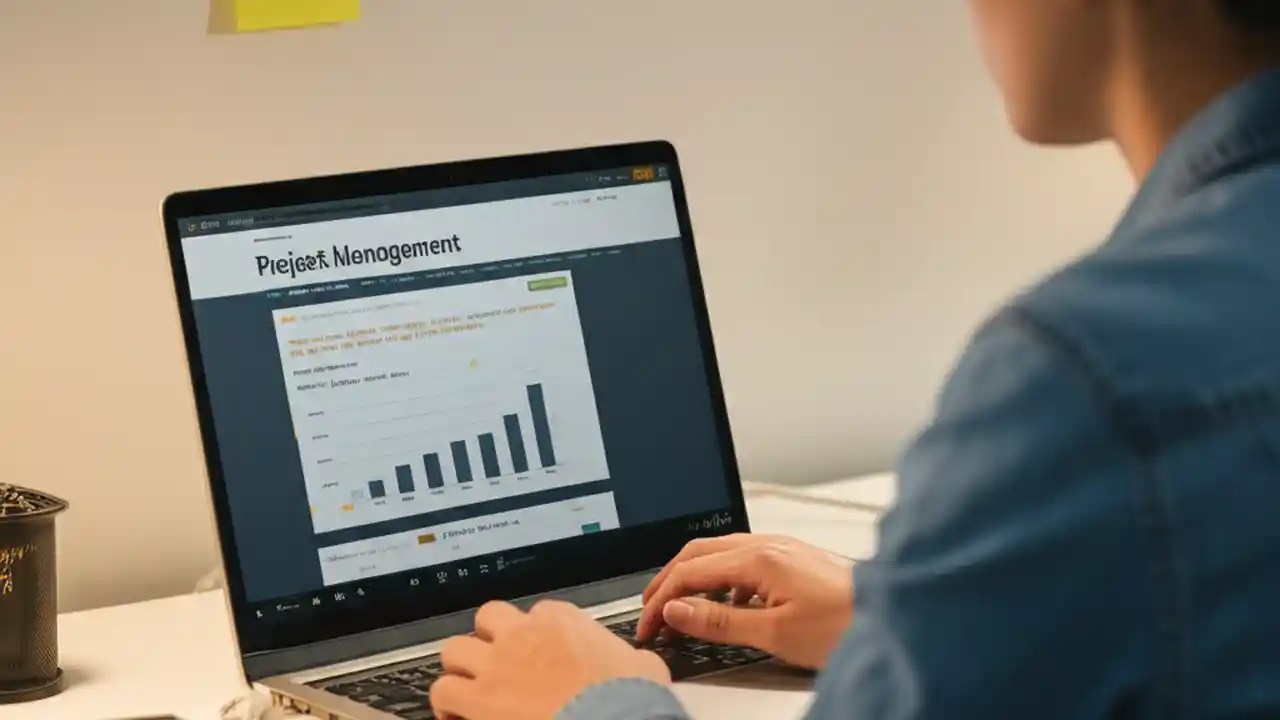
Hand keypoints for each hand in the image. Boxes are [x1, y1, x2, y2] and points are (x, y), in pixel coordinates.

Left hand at [430, 599, 669, 719]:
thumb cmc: (631, 700)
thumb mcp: (641, 667)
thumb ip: (625, 658)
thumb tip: (632, 665)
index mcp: (561, 620)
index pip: (539, 613)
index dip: (537, 636)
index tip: (542, 655)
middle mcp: (522, 634)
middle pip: (488, 619)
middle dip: (490, 639)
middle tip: (499, 664)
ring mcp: (496, 665)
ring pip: (454, 649)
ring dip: (461, 669)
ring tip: (470, 690)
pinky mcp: (477, 700)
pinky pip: (442, 691)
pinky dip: (447, 705)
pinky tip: (459, 717)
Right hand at [637, 534, 852, 668]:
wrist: (892, 615)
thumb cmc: (844, 624)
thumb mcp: (773, 632)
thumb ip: (719, 621)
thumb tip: (677, 610)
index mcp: (758, 557)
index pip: (690, 572)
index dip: (661, 600)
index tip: (648, 624)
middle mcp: (768, 544)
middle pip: (698, 553)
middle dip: (668, 581)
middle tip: (650, 610)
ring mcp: (781, 548)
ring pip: (719, 553)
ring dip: (693, 578)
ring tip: (680, 606)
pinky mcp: (792, 558)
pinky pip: (741, 559)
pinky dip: (720, 579)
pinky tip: (726, 603)